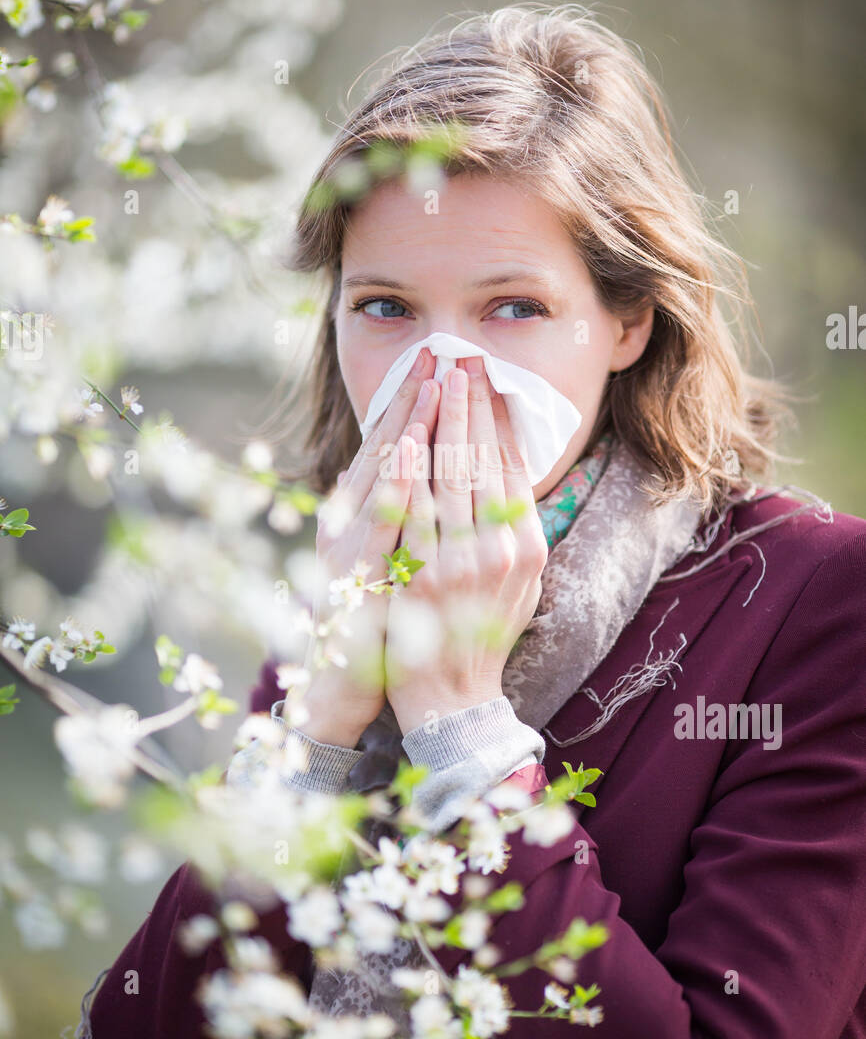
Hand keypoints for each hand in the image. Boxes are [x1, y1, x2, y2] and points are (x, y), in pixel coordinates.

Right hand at [293, 347, 441, 746]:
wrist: (341, 685)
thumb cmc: (366, 622)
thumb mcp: (374, 558)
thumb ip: (379, 513)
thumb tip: (383, 470)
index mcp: (355, 515)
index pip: (386, 448)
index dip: (409, 404)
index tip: (434, 364)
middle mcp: (348, 522)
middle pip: (384, 449)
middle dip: (415, 399)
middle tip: (440, 353)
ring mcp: (350, 545)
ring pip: (382, 475)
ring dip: (408, 424)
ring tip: (431, 382)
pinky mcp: (356, 573)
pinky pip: (380, 522)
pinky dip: (391, 482)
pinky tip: (406, 450)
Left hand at [384, 355, 548, 735]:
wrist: (453, 697)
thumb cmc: (483, 637)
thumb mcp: (520, 586)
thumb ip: (519, 535)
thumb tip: (516, 483)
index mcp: (528, 547)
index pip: (514, 468)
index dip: (501, 420)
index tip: (491, 380)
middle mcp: (502, 550)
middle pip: (485, 462)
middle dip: (474, 405)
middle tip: (466, 359)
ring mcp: (463, 563)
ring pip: (453, 476)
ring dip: (445, 421)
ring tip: (440, 378)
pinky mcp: (422, 576)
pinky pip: (416, 512)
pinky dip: (413, 470)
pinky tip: (411, 433)